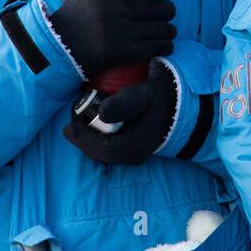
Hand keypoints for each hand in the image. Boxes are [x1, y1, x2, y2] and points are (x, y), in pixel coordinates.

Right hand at [48, 0, 175, 79]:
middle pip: (153, 8)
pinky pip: (151, 47)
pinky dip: (163, 46)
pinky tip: (167, 45)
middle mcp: (114, 12)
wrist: (55, 50)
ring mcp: (119, 33)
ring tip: (169, 30)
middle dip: (168, 10)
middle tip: (170, 11)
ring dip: (168, 29)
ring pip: (156, 29)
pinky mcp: (121, 52)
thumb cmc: (67, 22)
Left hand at [63, 60, 178, 164]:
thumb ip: (123, 104)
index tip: (70, 124)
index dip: (83, 138)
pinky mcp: (136, 149)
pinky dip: (98, 142)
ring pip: (105, 154)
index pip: (102, 150)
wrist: (180, 102)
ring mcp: (136, 154)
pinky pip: (111, 151)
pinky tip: (92, 130)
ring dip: (89, 141)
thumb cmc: (159, 97)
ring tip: (77, 126)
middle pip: (101, 154)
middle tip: (70, 124)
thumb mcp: (142, 96)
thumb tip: (101, 113)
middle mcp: (135, 154)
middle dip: (83, 140)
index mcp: (135, 145)